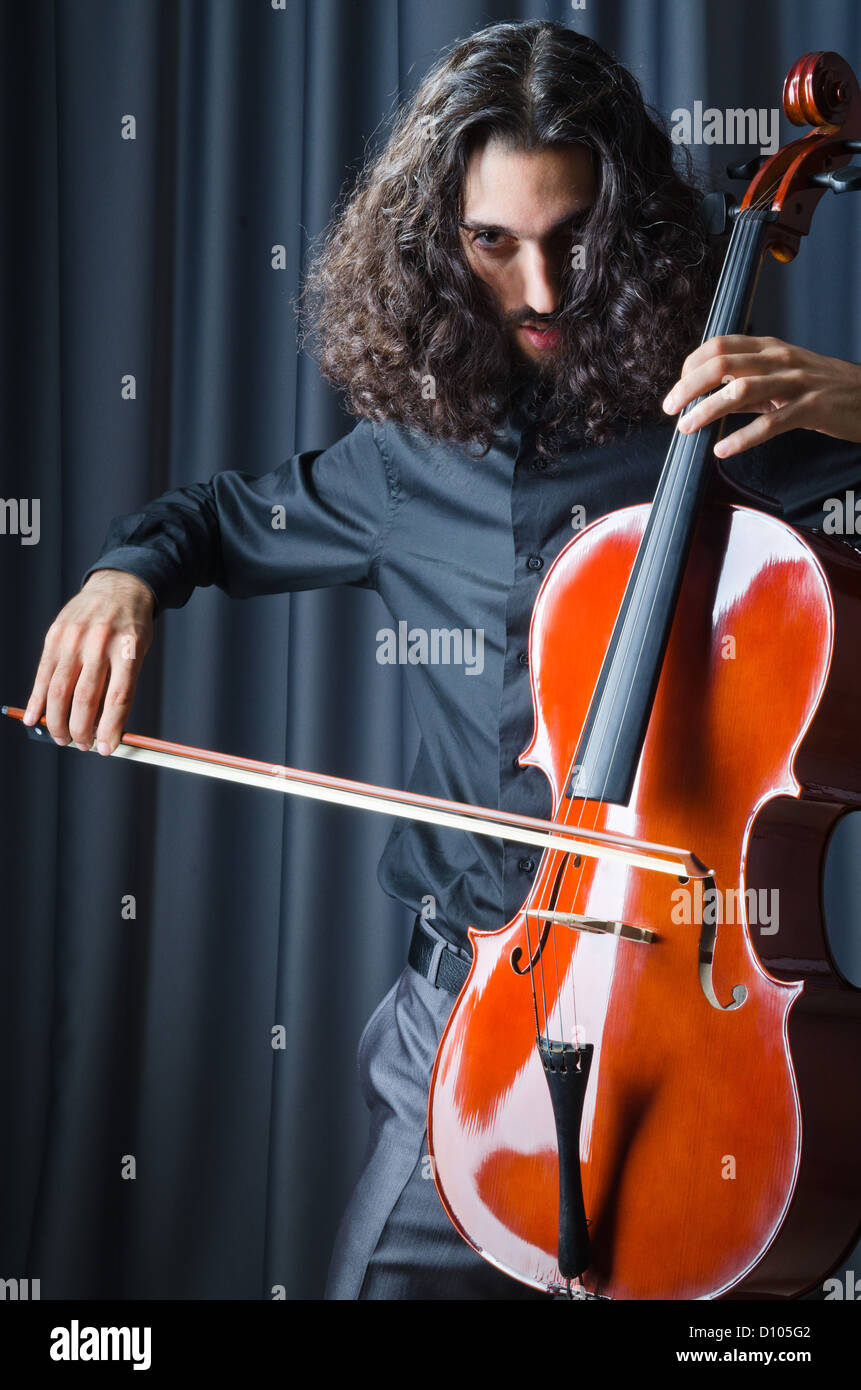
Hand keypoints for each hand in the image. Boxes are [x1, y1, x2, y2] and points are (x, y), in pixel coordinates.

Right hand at [24, 570, 154, 754]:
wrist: (117, 587)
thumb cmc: (131, 626)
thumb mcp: (138, 652)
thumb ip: (121, 685)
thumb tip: (104, 728)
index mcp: (128, 649)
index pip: (118, 698)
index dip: (110, 728)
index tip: (106, 749)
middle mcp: (100, 643)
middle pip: (86, 698)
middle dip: (81, 730)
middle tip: (83, 745)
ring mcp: (75, 638)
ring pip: (60, 690)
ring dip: (57, 721)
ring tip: (62, 738)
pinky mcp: (55, 635)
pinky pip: (43, 673)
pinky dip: (37, 699)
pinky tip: (33, 717)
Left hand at [661, 335, 860, 457]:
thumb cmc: (822, 389)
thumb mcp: (782, 379)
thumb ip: (747, 386)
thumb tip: (709, 400)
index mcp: (769, 348)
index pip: (718, 346)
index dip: (691, 367)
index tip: (678, 390)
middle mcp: (779, 359)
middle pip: (721, 364)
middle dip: (688, 387)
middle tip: (669, 410)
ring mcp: (796, 382)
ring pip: (740, 389)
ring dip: (706, 409)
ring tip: (686, 428)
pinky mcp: (811, 408)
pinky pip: (770, 422)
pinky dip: (741, 437)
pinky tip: (722, 449)